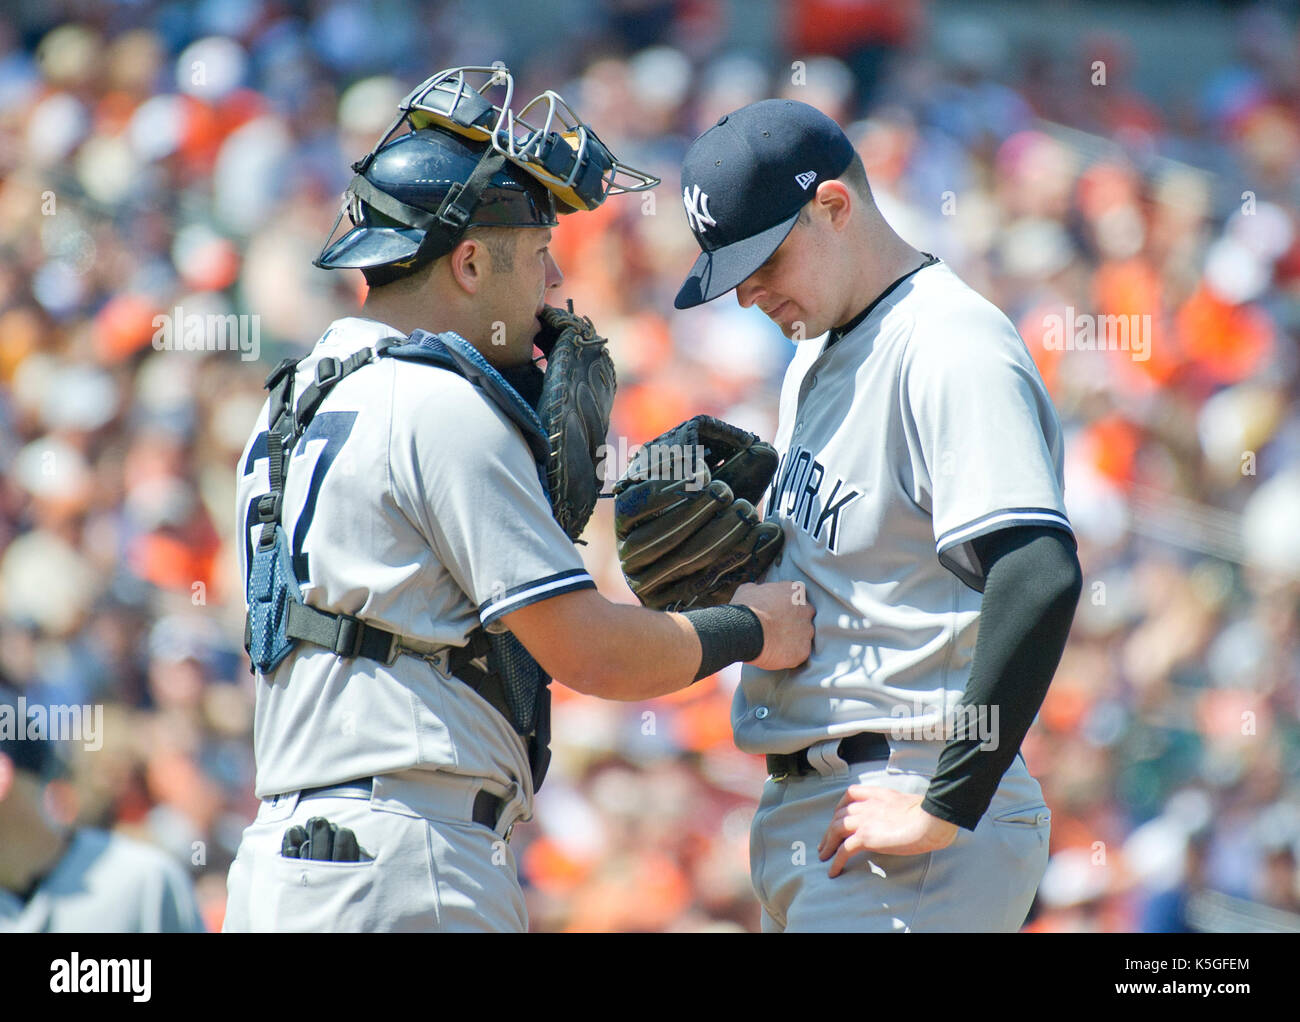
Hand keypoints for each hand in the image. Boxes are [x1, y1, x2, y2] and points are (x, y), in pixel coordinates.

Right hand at [731, 581, 812, 669]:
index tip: (779, 610)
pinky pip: (800, 653)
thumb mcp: (748, 590)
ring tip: (775, 644)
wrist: (744, 631)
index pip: (798, 594)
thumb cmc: (745, 609)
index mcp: (794, 591)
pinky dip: (790, 655)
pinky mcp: (803, 650)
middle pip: (805, 615)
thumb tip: (755, 590)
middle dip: (795, 621)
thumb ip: (759, 589)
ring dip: (794, 639)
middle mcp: (806, 609)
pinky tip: (776, 654)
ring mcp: (807, 631)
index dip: (789, 604)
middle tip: (778, 628)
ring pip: (804, 636)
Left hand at [818, 786, 958, 875]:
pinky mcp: (865, 837)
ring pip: (836, 830)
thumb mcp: (908, 803)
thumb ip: (897, 808)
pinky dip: (836, 860)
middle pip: (839, 815)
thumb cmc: (929, 814)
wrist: (930, 820)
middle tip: (826, 842)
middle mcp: (866, 805)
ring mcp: (864, 820)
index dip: (841, 806)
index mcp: (877, 794)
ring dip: (827, 844)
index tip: (838, 816)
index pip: (851, 794)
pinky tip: (833, 870)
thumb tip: (900, 819)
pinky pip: (844, 850)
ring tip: (824, 856)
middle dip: (830, 829)